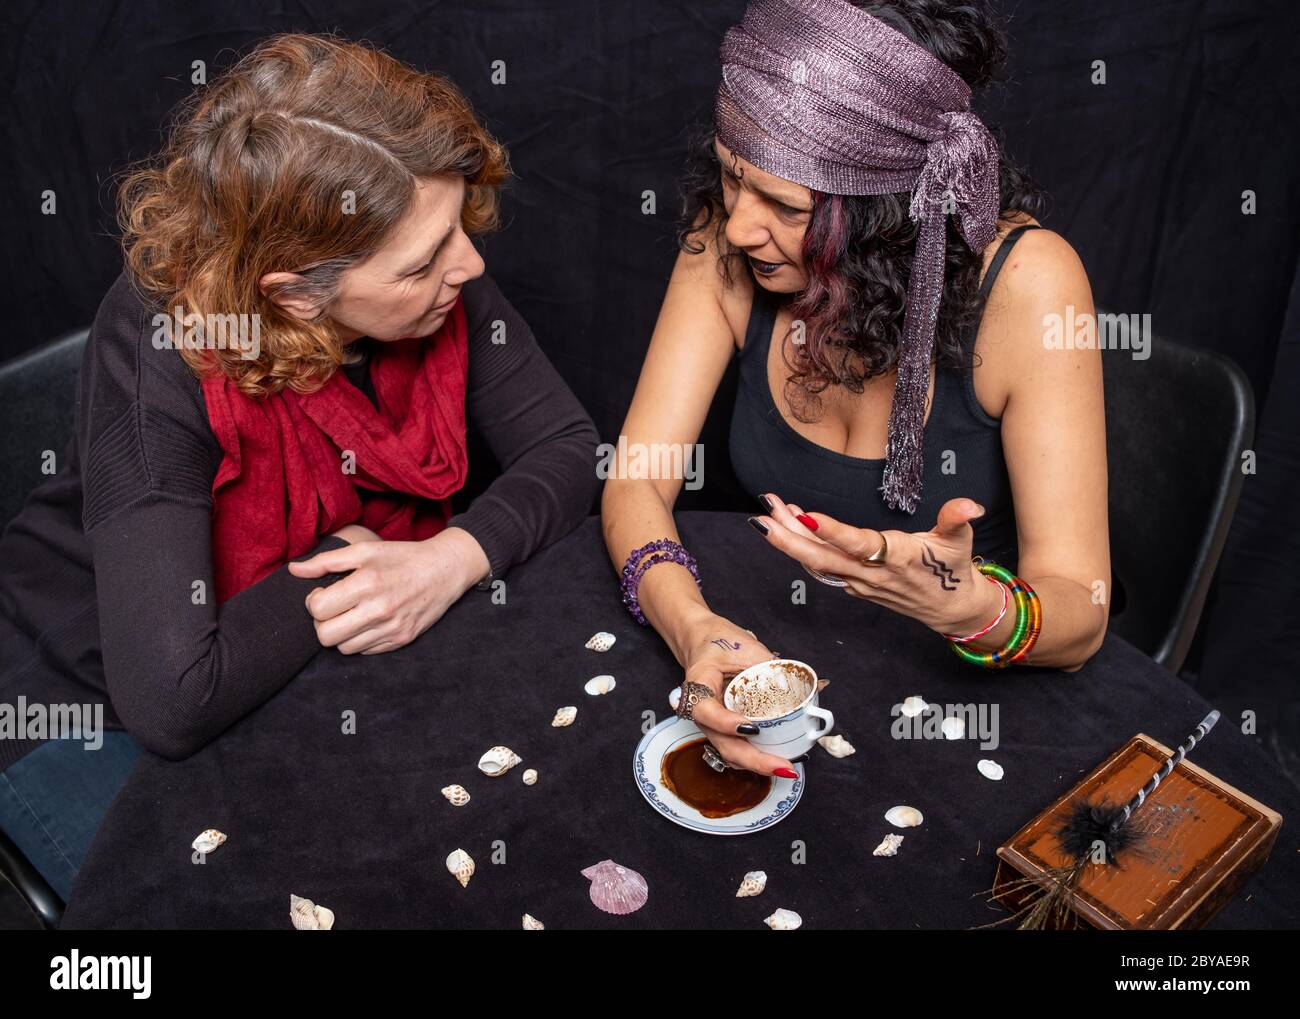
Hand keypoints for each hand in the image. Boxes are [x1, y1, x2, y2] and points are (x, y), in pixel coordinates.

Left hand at [287, 528, 481, 653]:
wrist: (444, 570)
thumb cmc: (402, 557)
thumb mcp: (364, 551)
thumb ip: (326, 561)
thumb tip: (294, 570)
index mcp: (367, 584)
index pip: (318, 609)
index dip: (313, 601)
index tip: (324, 593)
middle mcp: (379, 610)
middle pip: (326, 636)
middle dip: (322, 623)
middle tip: (333, 608)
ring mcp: (391, 629)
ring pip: (343, 648)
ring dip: (340, 633)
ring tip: (351, 614)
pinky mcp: (401, 640)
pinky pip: (365, 651)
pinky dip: (360, 639)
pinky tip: (368, 621)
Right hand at [673, 614, 800, 777]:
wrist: (703, 642)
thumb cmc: (720, 643)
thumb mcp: (745, 648)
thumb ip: (773, 669)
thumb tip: (816, 686)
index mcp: (699, 687)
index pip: (707, 712)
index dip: (727, 724)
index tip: (752, 729)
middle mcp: (702, 712)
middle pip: (723, 743)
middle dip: (754, 760)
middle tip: (784, 765)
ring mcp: (712, 725)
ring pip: (730, 752)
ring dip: (757, 764)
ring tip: (786, 767)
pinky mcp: (723, 729)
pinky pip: (737, 748)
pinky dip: (757, 757)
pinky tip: (778, 760)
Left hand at [750, 492, 1002, 636]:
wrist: (952, 609)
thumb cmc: (953, 571)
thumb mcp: (960, 542)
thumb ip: (957, 519)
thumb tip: (970, 505)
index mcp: (896, 559)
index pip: (858, 545)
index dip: (832, 532)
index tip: (806, 515)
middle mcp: (872, 574)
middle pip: (823, 558)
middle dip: (789, 538)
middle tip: (762, 515)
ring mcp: (859, 582)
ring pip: (818, 561)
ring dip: (790, 538)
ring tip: (769, 510)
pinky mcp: (855, 585)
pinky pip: (823, 567)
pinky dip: (803, 546)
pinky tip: (789, 524)